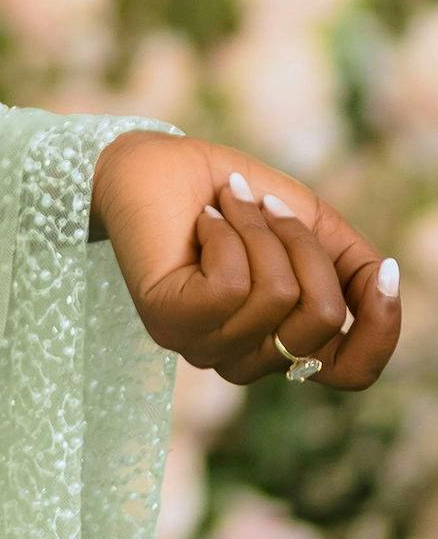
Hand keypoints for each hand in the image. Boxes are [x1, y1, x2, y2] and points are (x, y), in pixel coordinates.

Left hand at [90, 134, 401, 389]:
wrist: (153, 164)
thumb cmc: (232, 195)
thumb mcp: (312, 226)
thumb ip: (355, 268)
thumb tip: (386, 285)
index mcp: (283, 344)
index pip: (352, 373)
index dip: (380, 330)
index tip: (384, 272)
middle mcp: (245, 359)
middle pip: (322, 320)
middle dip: (305, 245)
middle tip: (265, 207)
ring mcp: (205, 348)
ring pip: (280, 296)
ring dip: (260, 230)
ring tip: (228, 206)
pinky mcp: (170, 323)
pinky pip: (233, 285)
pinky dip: (228, 235)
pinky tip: (204, 222)